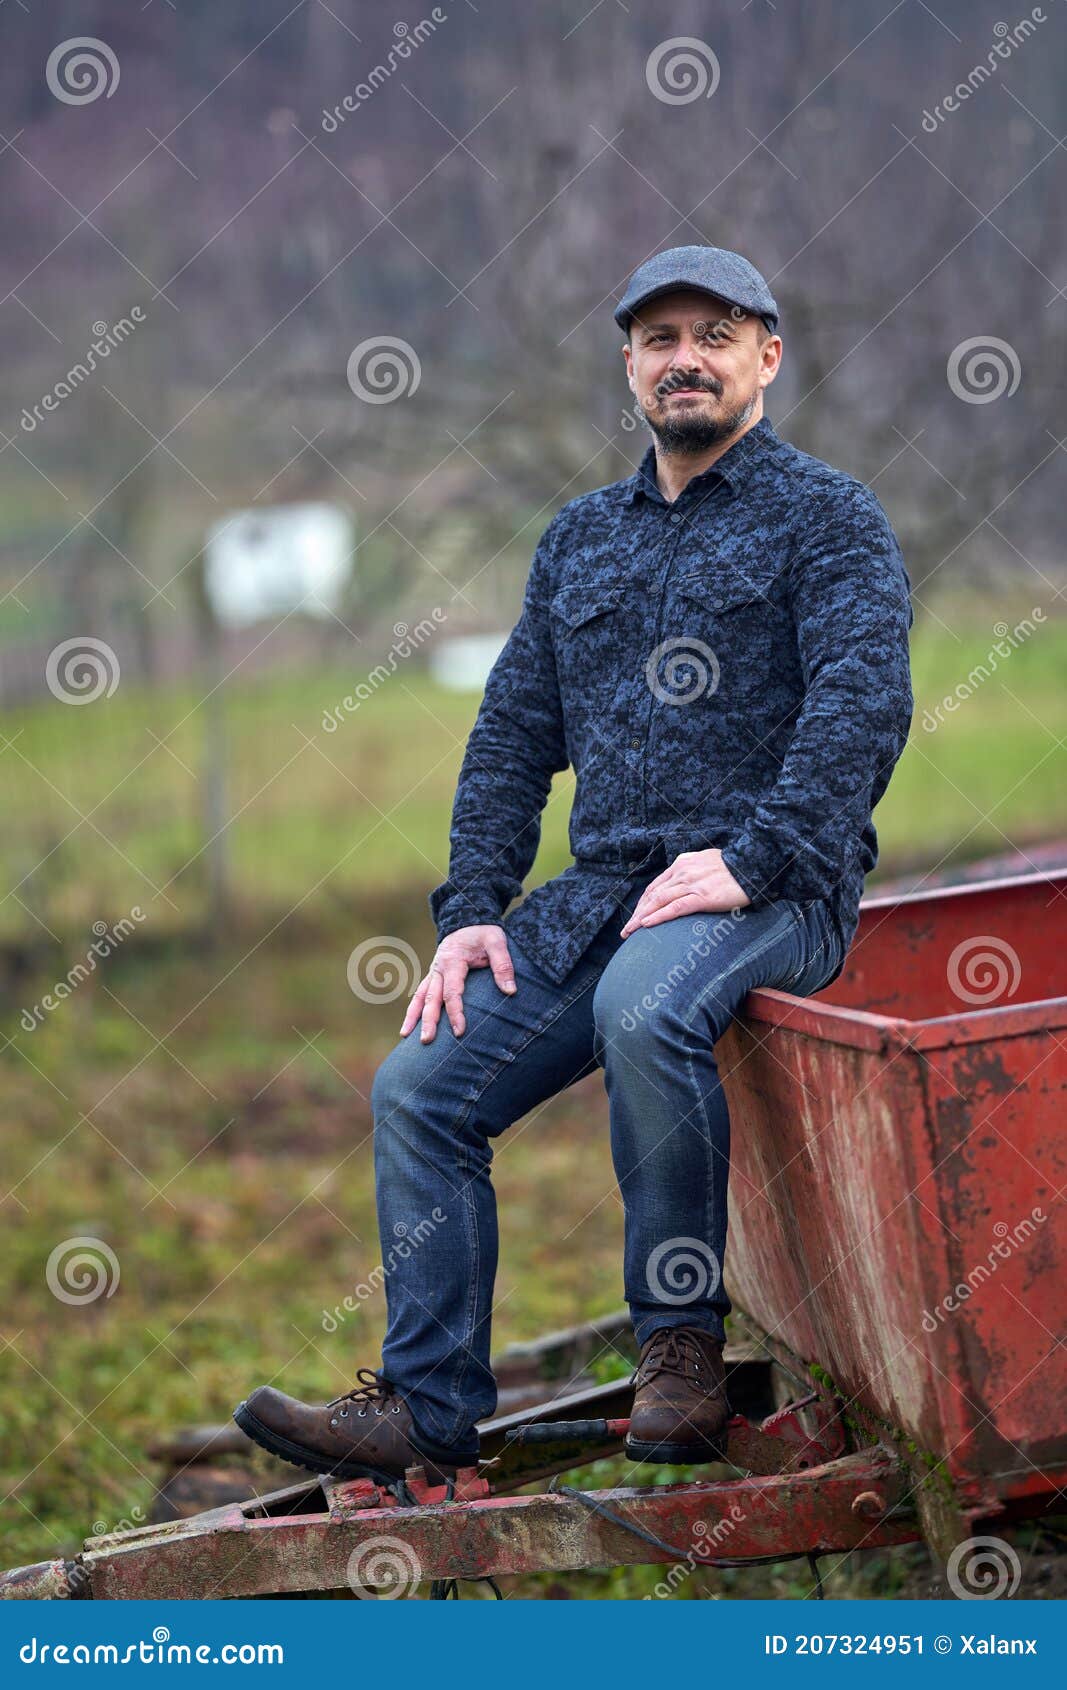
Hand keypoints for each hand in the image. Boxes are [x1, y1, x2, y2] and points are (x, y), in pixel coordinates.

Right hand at [400, 925, 515, 1042]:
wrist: (467, 919)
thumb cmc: (483, 932)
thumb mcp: (496, 942)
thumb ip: (503, 965)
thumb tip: (510, 991)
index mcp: (452, 960)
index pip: (452, 991)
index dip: (455, 1012)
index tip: (460, 1031)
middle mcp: (438, 967)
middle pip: (431, 997)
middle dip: (428, 1020)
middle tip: (426, 1040)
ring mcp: (433, 972)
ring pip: (420, 996)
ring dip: (413, 1016)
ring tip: (405, 1035)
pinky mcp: (433, 975)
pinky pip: (421, 993)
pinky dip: (414, 1008)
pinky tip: (409, 1024)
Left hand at [619, 849, 750, 937]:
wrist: (753, 864)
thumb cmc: (735, 866)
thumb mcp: (708, 862)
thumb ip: (693, 870)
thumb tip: (686, 881)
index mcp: (682, 864)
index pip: (656, 886)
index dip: (643, 903)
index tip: (636, 916)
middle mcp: (683, 872)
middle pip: (652, 895)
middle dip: (637, 914)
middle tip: (626, 930)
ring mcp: (692, 884)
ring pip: (658, 902)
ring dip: (641, 918)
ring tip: (630, 932)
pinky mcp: (703, 896)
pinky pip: (674, 908)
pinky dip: (658, 916)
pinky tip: (646, 925)